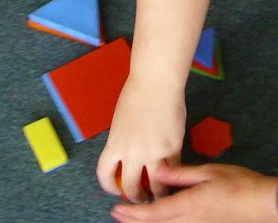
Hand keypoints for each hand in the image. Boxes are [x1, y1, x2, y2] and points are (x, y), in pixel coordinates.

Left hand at [97, 75, 186, 201]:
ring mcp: (154, 152)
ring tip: (160, 193)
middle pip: (131, 187)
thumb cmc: (136, 94)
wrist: (156, 81)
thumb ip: (123, 143)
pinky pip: (173, 170)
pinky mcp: (173, 148)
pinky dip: (173, 175)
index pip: (104, 175)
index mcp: (114, 144)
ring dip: (157, 193)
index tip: (117, 190)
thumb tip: (128, 161)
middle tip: (142, 197)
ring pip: (156, 186)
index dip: (109, 187)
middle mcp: (132, 153)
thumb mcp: (120, 123)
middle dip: (136, 196)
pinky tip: (173, 174)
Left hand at [111, 164, 277, 222]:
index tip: (117, 210)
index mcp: (189, 206)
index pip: (154, 213)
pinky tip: (162, 218)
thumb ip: (181, 174)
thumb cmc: (239, 184)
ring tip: (135, 216)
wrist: (264, 204)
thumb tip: (157, 172)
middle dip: (135, 221)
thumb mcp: (209, 172)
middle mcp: (190, 222)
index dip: (133, 214)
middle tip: (119, 215)